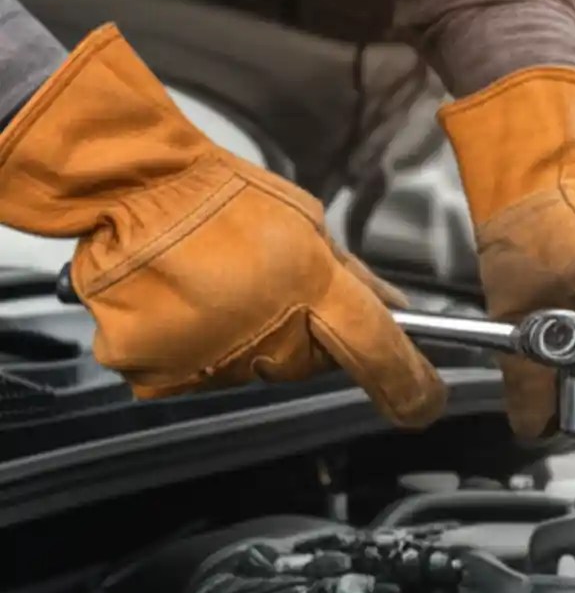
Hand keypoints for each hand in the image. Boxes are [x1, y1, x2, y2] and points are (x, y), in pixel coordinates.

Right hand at [0, 25, 444, 426]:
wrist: (128, 189)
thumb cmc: (220, 197)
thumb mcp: (309, 223)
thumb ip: (355, 275)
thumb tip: (396, 306)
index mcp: (313, 289)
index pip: (377, 353)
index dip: (410, 384)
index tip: (428, 403)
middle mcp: (267, 335)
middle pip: (311, 365)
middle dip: (307, 336)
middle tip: (273, 289)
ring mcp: (212, 362)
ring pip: (254, 370)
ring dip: (249, 341)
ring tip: (220, 286)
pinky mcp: (161, 377)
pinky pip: (197, 375)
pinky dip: (196, 349)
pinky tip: (186, 306)